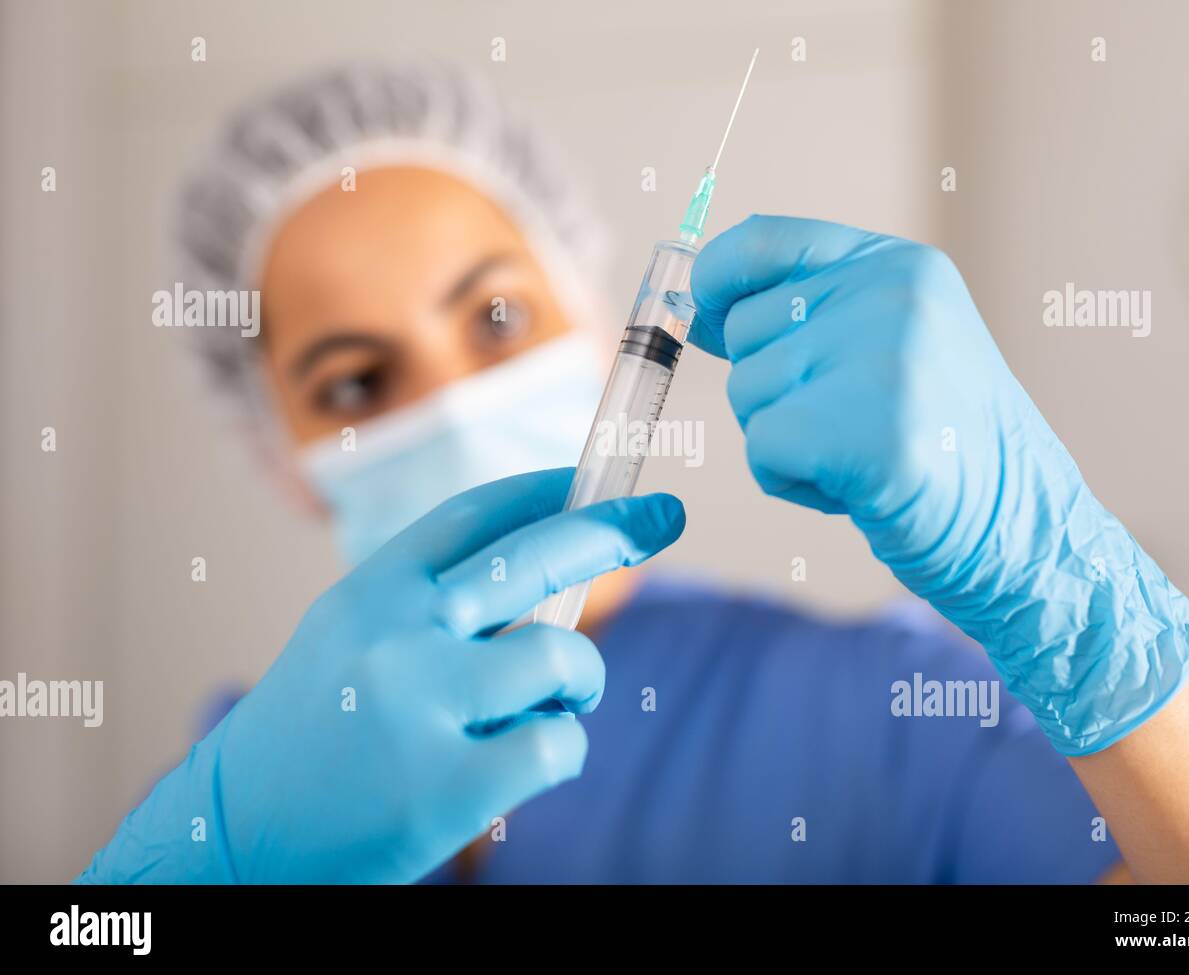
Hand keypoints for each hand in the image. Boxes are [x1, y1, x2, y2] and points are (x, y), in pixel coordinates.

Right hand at [77, 468, 684, 882]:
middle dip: (612, 528)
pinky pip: (559, 744)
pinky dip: (559, 751)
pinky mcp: (448, 785)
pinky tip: (515, 769)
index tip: (589, 478)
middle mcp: (398, 633)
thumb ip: (429, 605)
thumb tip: (548, 566)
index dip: (544, 489)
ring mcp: (423, 705)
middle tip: (662, 516)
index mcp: (371, 591)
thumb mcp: (347, 638)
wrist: (231, 838)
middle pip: (537, 555)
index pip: (475, 514)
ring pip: (563, 659)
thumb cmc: (307, 736)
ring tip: (547, 710)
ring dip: (577, 682)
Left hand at [690, 215, 1188, 754]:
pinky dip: (790, 482)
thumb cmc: (943, 445)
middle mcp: (891, 295)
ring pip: (747, 394)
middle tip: (845, 422)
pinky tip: (855, 488)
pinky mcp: (868, 431)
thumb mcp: (886, 349)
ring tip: (859, 454)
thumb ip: (802, 318)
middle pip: (744, 331)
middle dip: (770, 389)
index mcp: (898, 264)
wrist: (1022, 528)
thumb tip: (698, 311)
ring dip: (784, 440)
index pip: (762, 242)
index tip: (709, 312)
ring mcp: (884, 359)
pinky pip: (762, 449)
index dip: (716, 280)